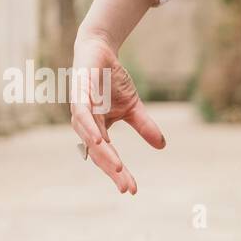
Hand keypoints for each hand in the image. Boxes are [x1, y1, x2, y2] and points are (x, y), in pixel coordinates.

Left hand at [69, 33, 165, 193]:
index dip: (119, 173)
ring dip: (104, 154)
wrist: (98, 50)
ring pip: (90, 138)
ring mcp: (80, 110)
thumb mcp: (132, 106)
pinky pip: (83, 116)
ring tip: (118, 169)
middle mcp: (85, 124)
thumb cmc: (110, 80)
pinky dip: (90, 129)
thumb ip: (143, 126)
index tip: (132, 190)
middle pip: (98, 154)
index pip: (107, 156)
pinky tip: (101, 141)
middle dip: (113, 171)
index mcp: (96, 129)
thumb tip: (162, 146)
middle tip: (127, 188)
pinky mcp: (79, 95)